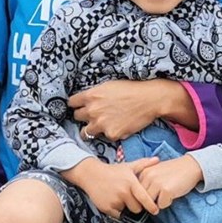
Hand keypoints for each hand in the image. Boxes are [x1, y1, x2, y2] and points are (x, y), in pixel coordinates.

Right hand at [63, 157, 160, 216]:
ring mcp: (114, 201)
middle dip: (137, 206)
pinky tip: (114, 201)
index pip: (145, 198)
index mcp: (131, 183)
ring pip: (127, 212)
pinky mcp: (107, 208)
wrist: (91, 174)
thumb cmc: (112, 171)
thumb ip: (144, 164)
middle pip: (137, 208)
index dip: (151, 206)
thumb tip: (157, 159)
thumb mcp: (128, 166)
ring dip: (126, 208)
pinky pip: (117, 215)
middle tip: (131, 198)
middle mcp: (123, 192)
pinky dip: (117, 211)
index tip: (155, 211)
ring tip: (121, 198)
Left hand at [67, 79, 182, 141]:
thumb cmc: (131, 89)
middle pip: (77, 117)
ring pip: (85, 132)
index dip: (76, 104)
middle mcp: (93, 110)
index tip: (79, 106)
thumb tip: (86, 101)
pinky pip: (105, 136)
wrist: (149, 99)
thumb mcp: (108, 85)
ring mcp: (101, 124)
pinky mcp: (111, 134)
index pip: (72, 103)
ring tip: (101, 125)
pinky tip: (118, 126)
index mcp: (91, 95)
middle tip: (93, 115)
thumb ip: (94, 94)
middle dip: (84, 116)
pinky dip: (110, 133)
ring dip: (91, 129)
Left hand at [137, 155, 202, 208]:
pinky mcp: (166, 190)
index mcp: (144, 171)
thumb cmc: (174, 171)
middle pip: (141, 198)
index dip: (144, 195)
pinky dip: (167, 203)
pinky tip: (173, 194)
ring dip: (158, 202)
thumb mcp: (156, 170)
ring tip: (166, 195)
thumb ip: (146, 180)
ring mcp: (157, 183)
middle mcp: (148, 176)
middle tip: (160, 195)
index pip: (136, 191)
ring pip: (150, 203)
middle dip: (149, 201)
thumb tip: (138, 197)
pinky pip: (161, 205)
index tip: (153, 193)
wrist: (191, 166)